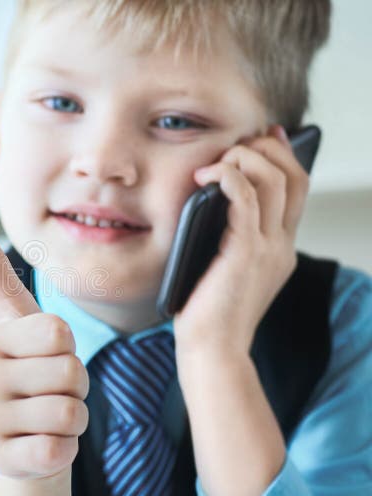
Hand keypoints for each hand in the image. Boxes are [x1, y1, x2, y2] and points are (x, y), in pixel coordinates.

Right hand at [0, 225, 89, 479]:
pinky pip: (59, 452)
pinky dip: (64, 450)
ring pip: (72, 414)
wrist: (23, 441)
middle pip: (71, 374)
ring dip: (73, 419)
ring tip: (47, 418)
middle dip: (76, 387)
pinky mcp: (0, 460)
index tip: (49, 357)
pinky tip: (43, 446)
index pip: (59, 332)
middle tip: (51, 393)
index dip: (68, 348)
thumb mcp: (17, 322)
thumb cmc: (29, 371)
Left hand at [173, 125, 308, 355]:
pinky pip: (245, 199)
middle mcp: (282, 244)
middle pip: (293, 176)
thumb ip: (229, 237)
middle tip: (234, 145)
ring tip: (216, 163)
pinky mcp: (245, 253)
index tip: (264, 136)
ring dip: (244, 158)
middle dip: (266, 149)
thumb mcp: (225, 268)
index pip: (297, 188)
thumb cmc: (209, 312)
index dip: (283, 155)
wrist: (213, 350)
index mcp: (280, 247)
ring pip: (274, 180)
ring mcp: (268, 248)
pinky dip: (229, 177)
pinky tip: (208, 176)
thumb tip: (210, 200)